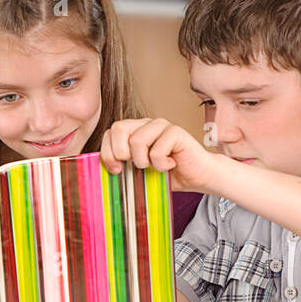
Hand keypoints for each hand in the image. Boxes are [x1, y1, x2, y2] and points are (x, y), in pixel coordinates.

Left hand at [99, 117, 222, 193]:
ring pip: (137, 140)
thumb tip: (102, 169)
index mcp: (134, 130)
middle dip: (121, 154)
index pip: (109, 133)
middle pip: (118, 128)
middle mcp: (146, 124)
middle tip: (136, 166)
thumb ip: (122, 165)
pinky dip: (162, 165)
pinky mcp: (176, 131)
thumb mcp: (138, 171)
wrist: (198, 177)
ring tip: (156, 166)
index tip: (116, 170)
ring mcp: (161, 125)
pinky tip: (171, 164)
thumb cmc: (167, 175)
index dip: (108, 153)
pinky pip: (157, 151)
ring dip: (144, 162)